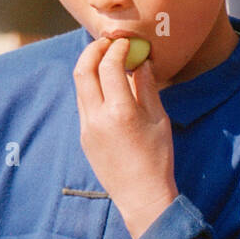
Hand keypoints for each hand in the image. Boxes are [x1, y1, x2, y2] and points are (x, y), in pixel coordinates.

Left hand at [73, 35, 177, 238]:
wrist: (141, 195)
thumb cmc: (157, 158)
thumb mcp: (159, 119)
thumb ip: (147, 87)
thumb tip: (141, 62)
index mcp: (121, 112)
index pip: (110, 66)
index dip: (117, 49)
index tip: (126, 43)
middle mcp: (98, 118)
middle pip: (83, 70)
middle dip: (93, 51)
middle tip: (107, 43)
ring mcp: (87, 128)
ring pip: (80, 86)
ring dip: (90, 68)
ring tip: (106, 61)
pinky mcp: (84, 137)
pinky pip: (83, 104)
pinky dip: (91, 88)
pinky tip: (107, 88)